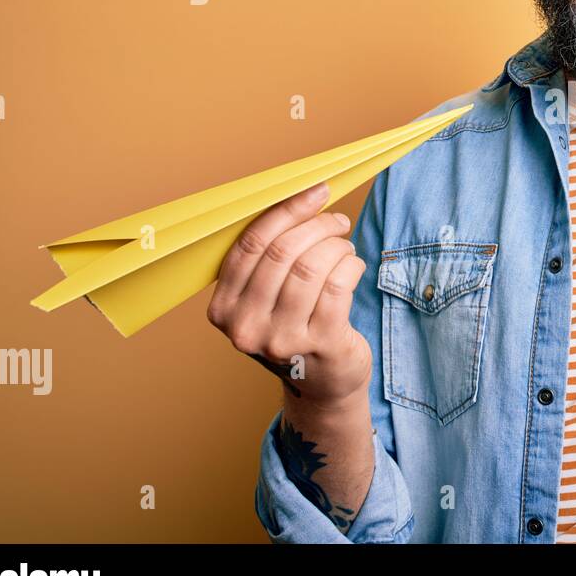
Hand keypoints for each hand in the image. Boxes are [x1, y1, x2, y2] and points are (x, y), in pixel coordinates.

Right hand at [207, 181, 371, 406]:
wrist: (323, 384)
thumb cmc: (295, 327)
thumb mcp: (265, 299)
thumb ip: (268, 259)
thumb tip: (299, 197)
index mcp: (222, 308)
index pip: (251, 245)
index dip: (287, 211)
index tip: (316, 191)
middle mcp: (245, 327)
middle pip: (282, 252)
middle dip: (317, 225)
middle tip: (338, 220)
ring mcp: (281, 339)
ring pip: (311, 266)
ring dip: (336, 245)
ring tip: (344, 246)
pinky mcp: (320, 344)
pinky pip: (338, 285)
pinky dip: (351, 265)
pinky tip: (353, 265)